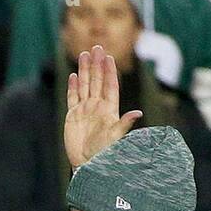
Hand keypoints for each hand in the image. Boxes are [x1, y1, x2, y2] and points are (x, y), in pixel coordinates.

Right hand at [64, 44, 141, 168]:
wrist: (86, 163)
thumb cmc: (103, 152)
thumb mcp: (115, 137)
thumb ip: (124, 123)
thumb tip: (138, 113)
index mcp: (109, 109)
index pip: (110, 85)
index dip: (110, 71)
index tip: (109, 57)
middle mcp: (97, 107)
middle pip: (97, 81)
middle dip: (97, 64)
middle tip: (96, 47)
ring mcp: (84, 110)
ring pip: (85, 85)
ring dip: (85, 70)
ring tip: (84, 55)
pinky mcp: (72, 116)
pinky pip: (72, 98)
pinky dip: (73, 87)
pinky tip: (73, 76)